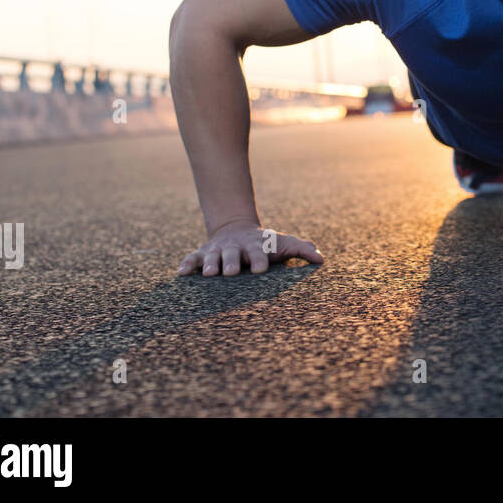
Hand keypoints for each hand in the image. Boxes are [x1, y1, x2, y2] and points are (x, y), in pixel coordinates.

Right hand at [177, 219, 324, 276]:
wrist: (237, 229)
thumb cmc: (266, 244)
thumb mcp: (283, 243)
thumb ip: (301, 249)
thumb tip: (321, 259)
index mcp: (255, 246)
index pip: (259, 253)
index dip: (259, 260)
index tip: (261, 269)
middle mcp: (235, 248)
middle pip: (232, 255)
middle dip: (232, 262)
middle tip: (232, 271)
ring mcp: (218, 250)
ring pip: (211, 257)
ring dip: (209, 264)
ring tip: (208, 273)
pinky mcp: (202, 254)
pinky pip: (192, 258)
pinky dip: (186, 264)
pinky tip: (181, 273)